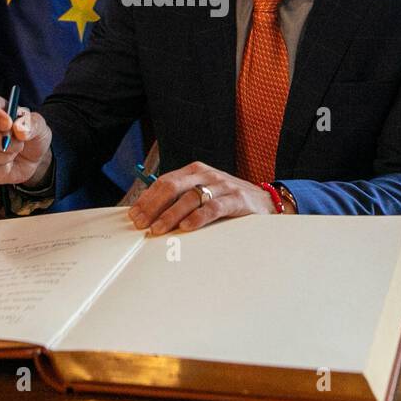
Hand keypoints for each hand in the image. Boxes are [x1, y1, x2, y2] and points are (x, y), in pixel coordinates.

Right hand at [0, 94, 52, 186]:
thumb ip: (32, 125)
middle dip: (1, 140)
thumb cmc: (32, 135)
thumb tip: (19, 130)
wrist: (33, 158)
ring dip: (6, 155)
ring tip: (16, 151)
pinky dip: (3, 169)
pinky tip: (8, 164)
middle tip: (19, 144)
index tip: (7, 124)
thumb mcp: (40, 126)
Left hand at [128, 161, 283, 234]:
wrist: (266, 201)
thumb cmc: (229, 200)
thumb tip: (151, 216)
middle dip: (153, 206)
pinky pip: (213, 208)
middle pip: (172, 186)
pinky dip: (198, 218)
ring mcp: (222, 185)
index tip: (134, 215)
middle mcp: (206, 175)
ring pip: (190, 198)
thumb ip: (181, 199)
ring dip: (170, 215)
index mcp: (194, 171)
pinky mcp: (237, 199)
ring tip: (158, 229)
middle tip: (142, 223)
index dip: (147, 199)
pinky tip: (186, 227)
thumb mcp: (204, 193)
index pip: (164, 182)